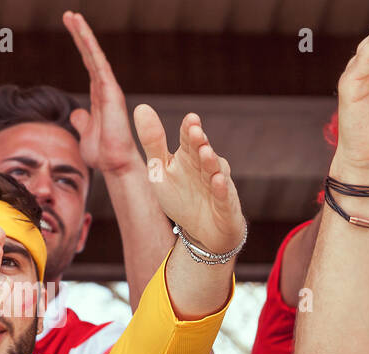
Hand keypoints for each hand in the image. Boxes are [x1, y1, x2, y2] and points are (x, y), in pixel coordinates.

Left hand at [63, 10, 139, 174]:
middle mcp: (105, 90)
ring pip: (94, 55)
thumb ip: (82, 121)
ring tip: (72, 16)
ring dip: (84, 34)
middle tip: (69, 15)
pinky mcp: (110, 91)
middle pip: (91, 56)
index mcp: (98, 97)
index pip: (88, 66)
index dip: (80, 47)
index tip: (71, 30)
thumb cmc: (103, 154)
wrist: (114, 165)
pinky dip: (90, 46)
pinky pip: (98, 63)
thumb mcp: (85, 134)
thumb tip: (77, 113)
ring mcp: (109, 89)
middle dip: (80, 35)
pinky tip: (81, 31)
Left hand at [134, 107, 245, 253]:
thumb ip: (152, 142)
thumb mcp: (160, 171)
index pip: (188, 138)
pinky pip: (224, 196)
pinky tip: (218, 181)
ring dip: (210, 162)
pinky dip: (221, 189)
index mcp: (188, 156)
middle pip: (202, 151)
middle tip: (195, 131)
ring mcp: (218, 185)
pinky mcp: (226, 205)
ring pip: (214, 171)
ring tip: (205, 152)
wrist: (203, 233)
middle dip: (200, 142)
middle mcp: (205, 166)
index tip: (190, 119)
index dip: (189, 129)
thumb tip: (142, 106)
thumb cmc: (181, 198)